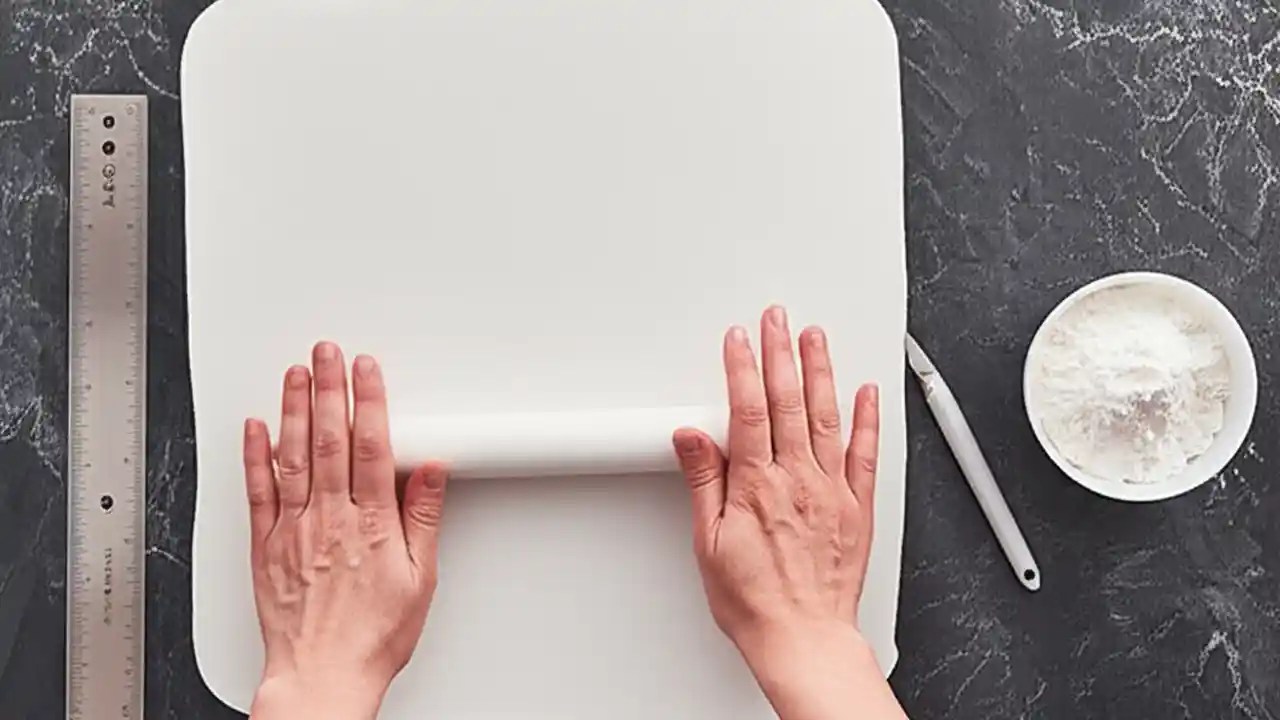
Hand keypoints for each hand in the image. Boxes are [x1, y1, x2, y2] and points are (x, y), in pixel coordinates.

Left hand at [241, 342, 448, 719]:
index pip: (370, 446)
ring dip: (294, 409)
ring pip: (292, 456)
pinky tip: (256, 426)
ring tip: (296, 373)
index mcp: (371, 525)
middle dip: (328, 388)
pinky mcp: (265, 547)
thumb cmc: (372, 637)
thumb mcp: (421, 579)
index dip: (369, 400)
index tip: (367, 368)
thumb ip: (423, 518)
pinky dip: (254, 456)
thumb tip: (430, 472)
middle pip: (329, 440)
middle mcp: (328, 520)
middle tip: (326, 352)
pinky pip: (257, 492)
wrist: (322, 677)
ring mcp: (292, 531)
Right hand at [672, 307, 905, 719]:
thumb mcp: (707, 543)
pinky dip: (867, 419)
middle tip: (778, 318)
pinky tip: (866, 392)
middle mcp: (798, 481)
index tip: (739, 338)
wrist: (803, 639)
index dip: (743, 367)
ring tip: (815, 337)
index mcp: (757, 486)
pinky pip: (865, 454)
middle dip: (781, 353)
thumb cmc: (755, 601)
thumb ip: (703, 481)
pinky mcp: (857, 508)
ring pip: (827, 417)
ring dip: (820, 372)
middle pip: (788, 402)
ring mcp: (832, 491)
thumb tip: (691, 436)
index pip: (748, 410)